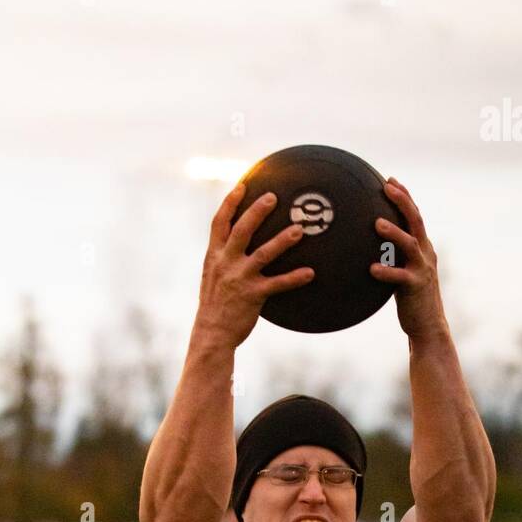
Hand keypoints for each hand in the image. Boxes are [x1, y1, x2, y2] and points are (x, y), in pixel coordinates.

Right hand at [194, 183, 314, 348]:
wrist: (211, 334)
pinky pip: (278, 284)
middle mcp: (226, 264)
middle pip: (242, 230)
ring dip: (282, 240)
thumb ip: (223, 258)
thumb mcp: (211, 277)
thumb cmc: (214, 306)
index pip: (219, 223)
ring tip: (299, 230)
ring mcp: (240, 279)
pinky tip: (310, 273)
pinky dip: (295, 278)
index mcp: (214, 257)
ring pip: (264, 254)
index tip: (242, 186)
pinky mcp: (254, 296)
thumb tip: (235, 244)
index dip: (230, 202)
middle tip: (274, 197)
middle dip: (257, 211)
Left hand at [370, 177, 447, 342]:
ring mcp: (422, 270)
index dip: (404, 196)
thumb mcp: (403, 272)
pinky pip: (399, 277)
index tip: (390, 180)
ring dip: (394, 232)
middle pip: (416, 221)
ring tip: (377, 223)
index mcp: (423, 248)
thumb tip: (367, 246)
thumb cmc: (411, 300)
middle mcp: (425, 254)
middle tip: (386, 187)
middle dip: (403, 201)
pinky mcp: (415, 288)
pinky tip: (371, 269)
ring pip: (410, 245)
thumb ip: (392, 257)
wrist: (428, 326)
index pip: (414, 216)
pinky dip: (386, 272)